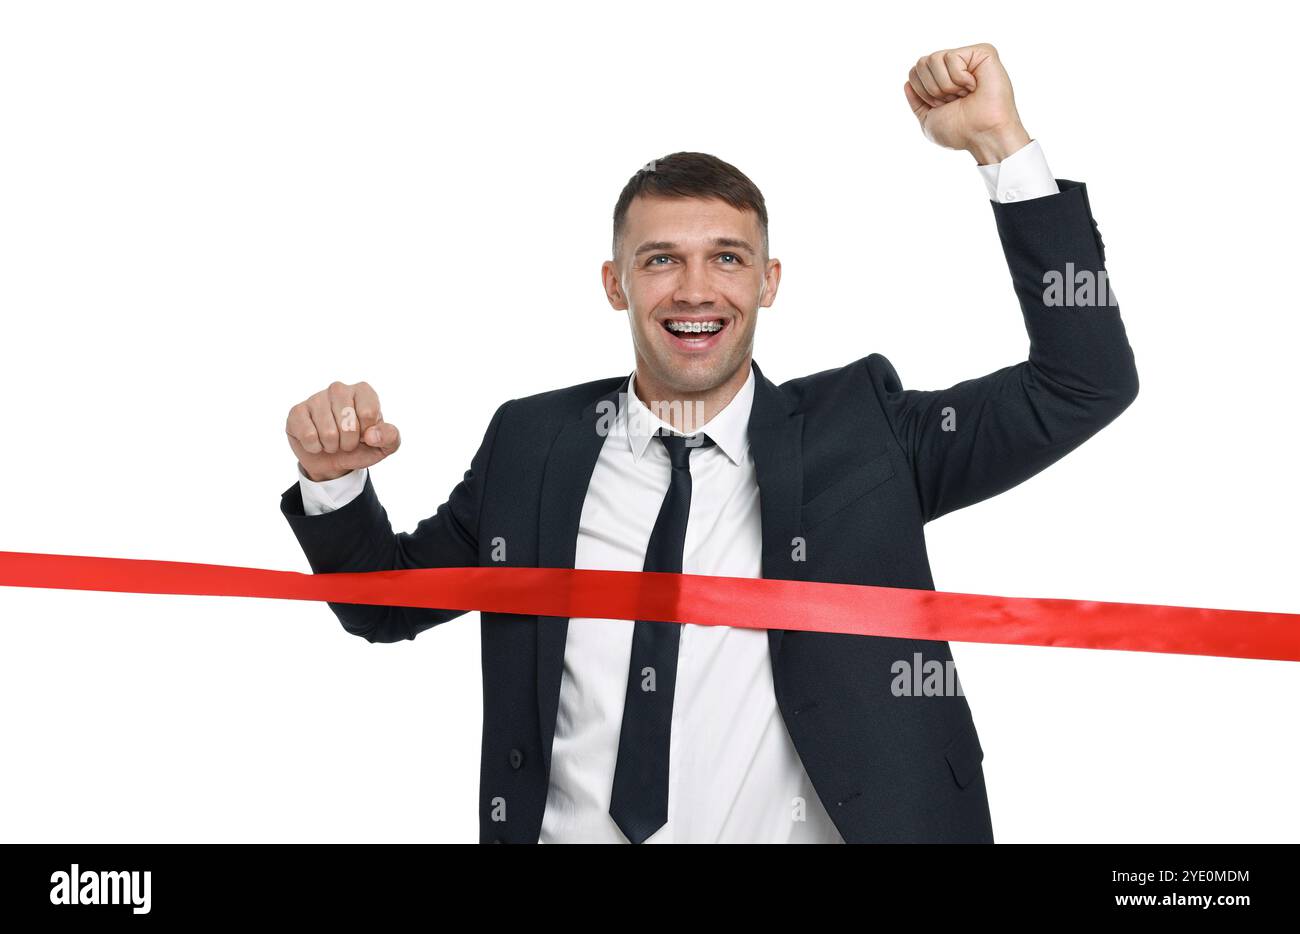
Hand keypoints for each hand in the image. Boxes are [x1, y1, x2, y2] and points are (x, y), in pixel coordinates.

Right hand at [285, 380, 399, 481]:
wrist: (333, 460)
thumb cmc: (361, 447)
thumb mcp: (383, 446)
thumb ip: (390, 437)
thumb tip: (372, 435)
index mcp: (363, 391)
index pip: (368, 413)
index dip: (368, 433)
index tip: (365, 433)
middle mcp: (338, 388)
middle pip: (348, 424)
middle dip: (349, 442)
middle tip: (346, 441)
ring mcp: (316, 398)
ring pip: (328, 433)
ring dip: (332, 446)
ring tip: (332, 441)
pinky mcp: (297, 411)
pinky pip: (308, 436)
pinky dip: (315, 447)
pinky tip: (316, 441)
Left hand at [903, 43, 1029, 164]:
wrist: (983, 135)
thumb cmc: (960, 132)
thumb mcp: (928, 120)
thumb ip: (916, 102)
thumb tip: (907, 82)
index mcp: (943, 80)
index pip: (914, 72)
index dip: (923, 92)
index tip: (942, 106)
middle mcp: (955, 66)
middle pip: (921, 62)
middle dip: (932, 89)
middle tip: (954, 100)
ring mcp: (969, 58)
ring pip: (934, 59)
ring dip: (946, 85)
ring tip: (965, 94)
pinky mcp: (983, 52)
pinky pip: (952, 57)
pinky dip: (959, 78)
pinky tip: (974, 86)